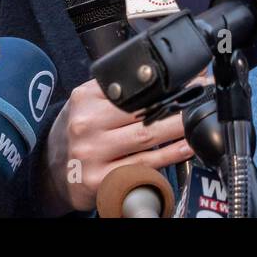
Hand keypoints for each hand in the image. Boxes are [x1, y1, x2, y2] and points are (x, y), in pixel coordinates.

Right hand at [41, 79, 194, 214]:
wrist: (53, 171)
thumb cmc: (78, 132)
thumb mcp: (87, 102)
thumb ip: (115, 89)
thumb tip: (157, 75)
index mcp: (84, 100)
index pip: (132, 88)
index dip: (165, 84)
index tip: (190, 77)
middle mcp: (86, 126)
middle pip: (142, 113)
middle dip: (178, 104)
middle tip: (202, 95)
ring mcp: (93, 155)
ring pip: (146, 139)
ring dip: (179, 128)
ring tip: (198, 117)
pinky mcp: (102, 181)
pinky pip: (143, 166)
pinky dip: (169, 155)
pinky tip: (186, 147)